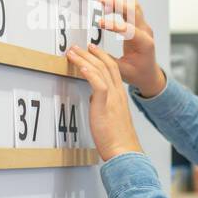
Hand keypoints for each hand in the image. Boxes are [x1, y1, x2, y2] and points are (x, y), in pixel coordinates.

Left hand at [66, 42, 143, 161]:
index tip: (92, 50)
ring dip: (85, 59)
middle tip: (78, 46)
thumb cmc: (116, 139)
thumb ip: (104, 105)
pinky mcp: (106, 105)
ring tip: (73, 52)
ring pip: (100, 71)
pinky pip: (99, 84)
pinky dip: (90, 73)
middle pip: (107, 65)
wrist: (124, 151)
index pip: (112, 69)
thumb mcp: (110, 117)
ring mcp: (113, 98)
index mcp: (120, 96)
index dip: (102, 57)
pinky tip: (82, 66)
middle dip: (91, 53)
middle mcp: (118, 94)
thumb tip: (94, 99)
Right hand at [95, 0, 164, 97]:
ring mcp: (143, 27)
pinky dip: (119, 5)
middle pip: (133, 10)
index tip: (99, 22)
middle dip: (116, 3)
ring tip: (101, 2)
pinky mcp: (138, 25)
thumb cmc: (139, 74)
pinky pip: (130, 10)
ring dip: (117, 2)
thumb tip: (90, 50)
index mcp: (144, 44)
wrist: (150, 75)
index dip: (113, 24)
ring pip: (132, 6)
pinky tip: (107, 7)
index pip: (129, 29)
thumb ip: (106, 60)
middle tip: (99, 1)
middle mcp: (146, 32)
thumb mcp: (122, 71)